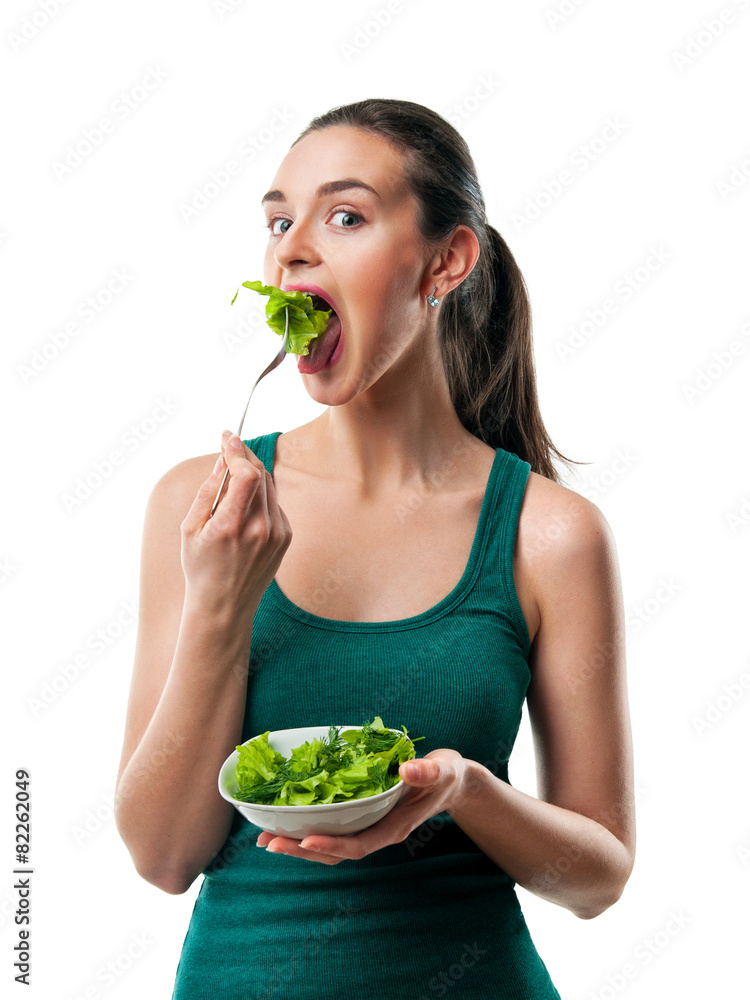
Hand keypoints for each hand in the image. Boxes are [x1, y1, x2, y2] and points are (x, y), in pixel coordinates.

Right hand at [180, 432, 291, 615]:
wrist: (225, 606)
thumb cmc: (201, 568)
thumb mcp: (190, 529)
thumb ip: (208, 491)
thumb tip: (223, 460)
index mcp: (231, 526)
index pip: (246, 474)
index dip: (237, 449)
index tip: (226, 436)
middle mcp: (260, 529)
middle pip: (260, 473)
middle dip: (244, 455)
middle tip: (229, 444)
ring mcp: (277, 533)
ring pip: (269, 485)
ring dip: (253, 471)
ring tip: (233, 469)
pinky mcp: (286, 536)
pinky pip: (274, 503)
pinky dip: (260, 493)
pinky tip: (244, 501)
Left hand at [255, 749, 468, 864]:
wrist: (449, 780)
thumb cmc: (446, 776)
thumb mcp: (442, 771)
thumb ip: (427, 772)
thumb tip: (407, 769)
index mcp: (394, 827)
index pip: (359, 845)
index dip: (331, 845)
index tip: (304, 839)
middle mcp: (377, 832)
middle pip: (335, 852)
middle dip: (301, 849)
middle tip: (267, 841)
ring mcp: (368, 826)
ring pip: (329, 844)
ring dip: (297, 842)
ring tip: (265, 837)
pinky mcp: (361, 816)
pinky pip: (331, 828)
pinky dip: (307, 826)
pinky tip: (286, 819)